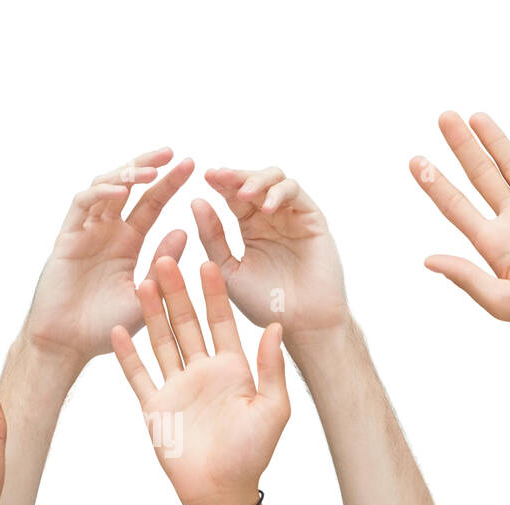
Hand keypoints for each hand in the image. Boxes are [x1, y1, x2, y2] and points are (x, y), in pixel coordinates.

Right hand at [23, 148, 193, 363]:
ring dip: (126, 174)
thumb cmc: (105, 327)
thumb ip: (164, 264)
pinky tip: (120, 190)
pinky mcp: (67, 237)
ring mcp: (85, 232)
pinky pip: (82, 205)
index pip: (151, 203)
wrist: (68, 345)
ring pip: (105, 187)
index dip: (170, 183)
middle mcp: (107, 232)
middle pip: (128, 186)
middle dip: (148, 165)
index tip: (192, 166)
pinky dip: (100, 193)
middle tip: (172, 153)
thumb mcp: (146, 295)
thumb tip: (185, 231)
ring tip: (149, 171)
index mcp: (128, 243)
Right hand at [111, 257, 288, 504]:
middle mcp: (202, 372)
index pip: (221, 322)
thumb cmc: (252, 454)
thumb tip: (276, 326)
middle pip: (186, 323)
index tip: (208, 263)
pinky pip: (137, 375)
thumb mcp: (273, 409)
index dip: (214, 294)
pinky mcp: (154, 406)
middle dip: (177, 291)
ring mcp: (176, 387)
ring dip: (152, 312)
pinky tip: (118, 329)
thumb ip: (271, 368)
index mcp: (233, 369)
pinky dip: (127, 353)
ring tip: (142, 280)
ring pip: (161, 340)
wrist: (221, 491)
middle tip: (167, 257)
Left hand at [191, 167, 348, 338]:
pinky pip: (297, 194)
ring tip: (243, 195)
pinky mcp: (313, 220)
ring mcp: (293, 217)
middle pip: (254, 181)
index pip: (233, 196)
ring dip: (257, 181)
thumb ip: (212, 237)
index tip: (203, 177)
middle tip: (219, 176)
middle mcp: (272, 218)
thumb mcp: (228, 270)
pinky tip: (265, 208)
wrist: (300, 324)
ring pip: (276, 180)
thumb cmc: (264, 303)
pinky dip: (280, 194)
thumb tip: (195, 201)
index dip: (220, 183)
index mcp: (250, 228)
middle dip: (236, 176)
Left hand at [412, 112, 509, 340]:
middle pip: (481, 176)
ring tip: (475, 116)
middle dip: (463, 147)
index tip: (415, 160)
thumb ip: (467, 278)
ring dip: (495, 141)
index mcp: (493, 245)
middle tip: (444, 116)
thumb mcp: (503, 301)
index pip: (455, 207)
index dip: (435, 183)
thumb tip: (427, 260)